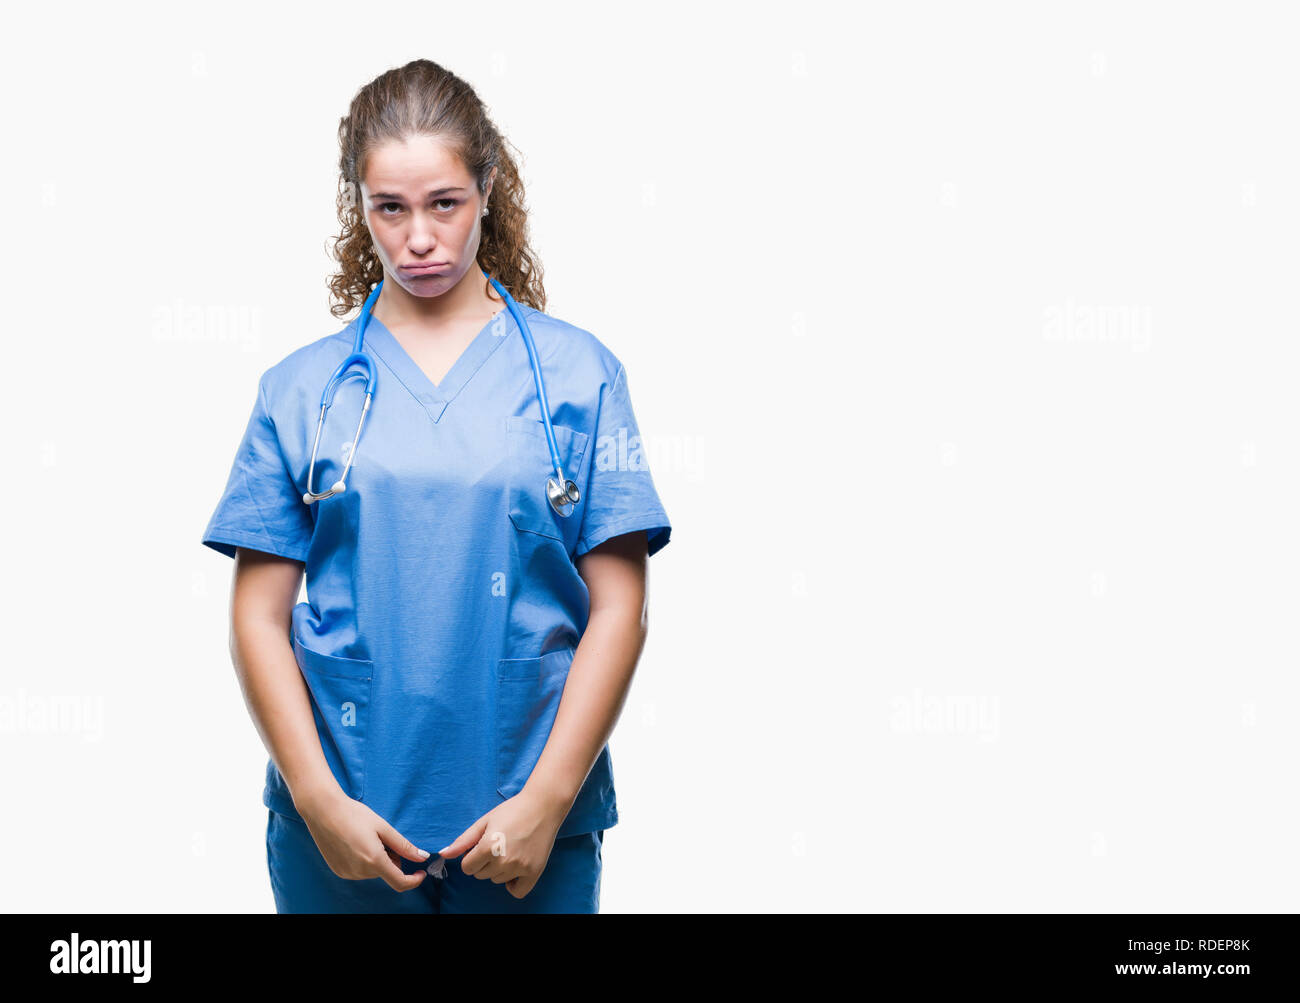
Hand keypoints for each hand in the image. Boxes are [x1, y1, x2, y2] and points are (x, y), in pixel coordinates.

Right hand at [295, 786, 430, 891]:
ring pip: (373, 871)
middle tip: (383, 838)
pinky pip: (359, 871)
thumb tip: (422, 858)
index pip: (400, 882)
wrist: (323, 810)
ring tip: (366, 837)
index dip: (414, 880)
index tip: (421, 872)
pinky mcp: (338, 871)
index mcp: (374, 860)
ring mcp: (347, 873)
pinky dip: (364, 861)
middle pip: (387, 872)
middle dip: (392, 859)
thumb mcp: (383, 827)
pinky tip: (355, 843)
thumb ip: (404, 846)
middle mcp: (360, 872)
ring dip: (377, 859)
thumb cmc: (354, 814)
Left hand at [438, 787, 567, 898]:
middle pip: (480, 875)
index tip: (481, 845)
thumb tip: (443, 854)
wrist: (543, 807)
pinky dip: (513, 883)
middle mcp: (503, 861)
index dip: (471, 856)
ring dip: (498, 869)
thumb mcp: (484, 821)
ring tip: (509, 849)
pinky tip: (515, 869)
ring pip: (496, 880)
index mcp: (488, 847)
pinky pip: (516, 891)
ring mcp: (520, 868)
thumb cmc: (512, 810)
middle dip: (483, 862)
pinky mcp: (534, 872)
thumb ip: (463, 841)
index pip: (467, 868)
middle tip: (497, 844)